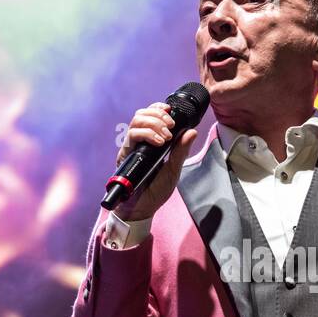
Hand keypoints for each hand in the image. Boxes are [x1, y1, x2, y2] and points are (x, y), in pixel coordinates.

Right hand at [113, 102, 198, 222]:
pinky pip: (131, 136)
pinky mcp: (125, 154)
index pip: (151, 116)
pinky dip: (146, 134)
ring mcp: (131, 147)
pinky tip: (158, 142)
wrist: (143, 208)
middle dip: (158, 115)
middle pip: (142, 114)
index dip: (159, 108)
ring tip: (165, 135)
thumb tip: (192, 131)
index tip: (170, 110)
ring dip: (153, 123)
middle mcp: (139, 142)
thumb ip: (181, 151)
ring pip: (136, 121)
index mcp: (151, 142)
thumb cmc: (156, 190)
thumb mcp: (174, 169)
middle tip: (171, 125)